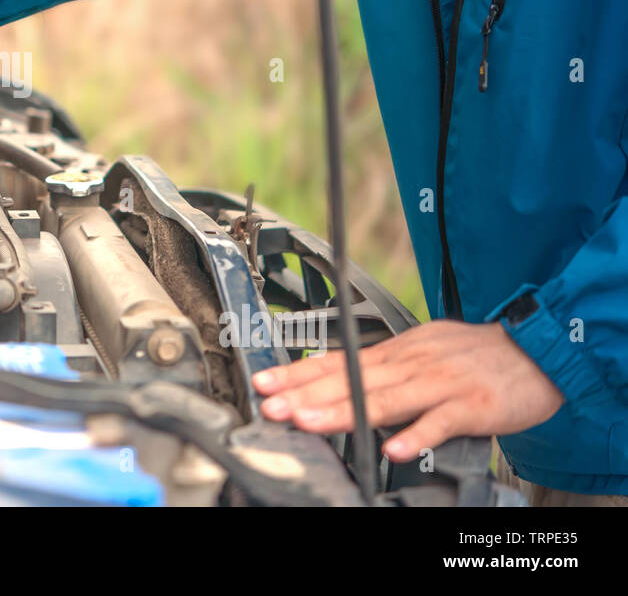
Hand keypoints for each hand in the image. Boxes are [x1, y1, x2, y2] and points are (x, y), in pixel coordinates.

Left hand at [251, 320, 563, 462]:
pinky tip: (394, 449)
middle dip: (305, 393)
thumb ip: (380, 369)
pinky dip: (417, 435)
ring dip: (344, 411)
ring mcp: (440, 384)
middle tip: (272, 405)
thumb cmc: (473, 355)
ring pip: (385, 398)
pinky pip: (441, 422)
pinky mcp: (472, 405)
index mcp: (395, 353)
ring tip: (309, 422)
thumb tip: (334, 379)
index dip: (297, 374)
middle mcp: (410, 364)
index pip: (336, 363)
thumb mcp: (419, 351)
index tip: (264, 384)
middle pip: (350, 380)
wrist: (537, 350)